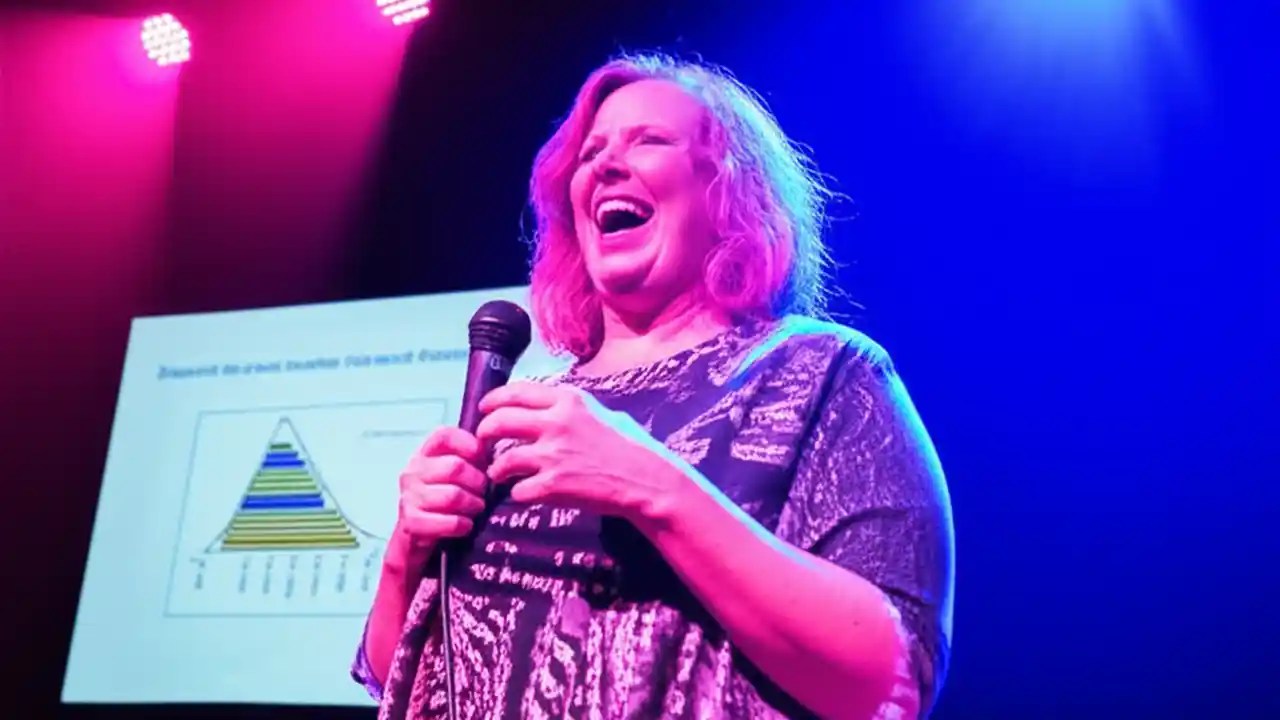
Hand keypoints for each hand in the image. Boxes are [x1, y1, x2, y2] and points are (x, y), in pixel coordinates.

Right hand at [389, 426, 487, 568]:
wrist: (419, 532)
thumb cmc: (445, 496)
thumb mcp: (455, 472)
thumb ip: (472, 457)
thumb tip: (500, 453)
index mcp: (425, 453)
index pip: (444, 436)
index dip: (469, 444)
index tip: (482, 458)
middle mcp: (412, 470)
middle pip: (455, 467)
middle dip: (478, 482)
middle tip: (483, 491)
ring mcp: (408, 496)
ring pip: (453, 496)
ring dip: (473, 504)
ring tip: (477, 507)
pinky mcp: (411, 522)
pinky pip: (449, 522)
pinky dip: (463, 525)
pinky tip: (466, 524)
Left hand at [475, 381, 693, 530]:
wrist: (644, 479)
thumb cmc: (626, 446)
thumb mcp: (598, 412)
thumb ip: (568, 408)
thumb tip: (540, 406)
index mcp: (567, 401)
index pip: (516, 392)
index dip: (493, 400)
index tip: (484, 408)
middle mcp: (556, 423)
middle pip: (500, 422)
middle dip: (484, 432)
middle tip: (483, 441)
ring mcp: (553, 455)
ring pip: (503, 460)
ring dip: (496, 469)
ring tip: (499, 473)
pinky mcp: (553, 485)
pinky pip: (518, 490)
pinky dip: (518, 493)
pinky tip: (525, 493)